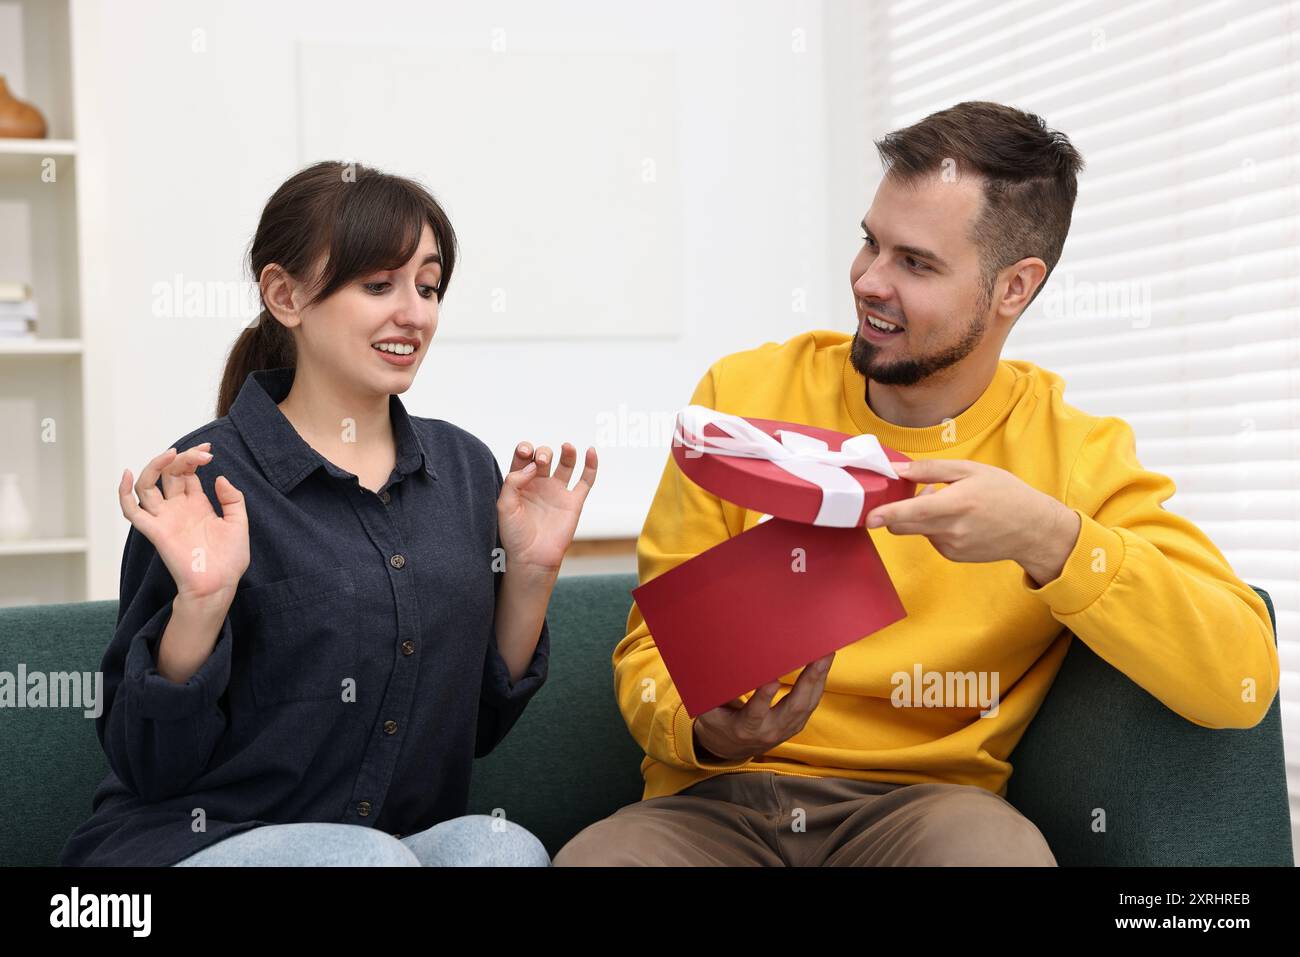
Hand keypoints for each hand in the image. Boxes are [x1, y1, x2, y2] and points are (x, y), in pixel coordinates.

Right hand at [118, 443, 249, 602]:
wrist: (219, 585)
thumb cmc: (229, 560)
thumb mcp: (238, 523)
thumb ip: (233, 499)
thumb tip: (220, 478)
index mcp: (197, 504)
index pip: (187, 473)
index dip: (194, 458)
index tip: (208, 451)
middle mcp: (178, 508)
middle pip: (169, 473)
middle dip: (182, 458)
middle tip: (202, 454)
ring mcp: (165, 518)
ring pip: (147, 485)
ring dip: (155, 466)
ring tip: (171, 454)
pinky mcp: (155, 531)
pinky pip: (131, 510)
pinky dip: (123, 492)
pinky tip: (128, 474)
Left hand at [497, 441, 597, 573]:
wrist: (532, 558)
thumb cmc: (515, 535)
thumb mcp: (504, 506)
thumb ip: (513, 482)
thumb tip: (533, 466)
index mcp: (520, 483)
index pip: (524, 457)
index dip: (525, 449)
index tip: (525, 452)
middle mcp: (539, 485)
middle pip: (544, 457)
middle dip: (543, 453)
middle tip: (542, 460)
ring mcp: (557, 492)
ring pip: (566, 464)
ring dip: (567, 452)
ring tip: (566, 447)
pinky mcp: (574, 502)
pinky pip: (586, 481)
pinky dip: (591, 465)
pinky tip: (590, 452)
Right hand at [693, 652, 834, 761]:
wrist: (731, 748)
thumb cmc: (718, 722)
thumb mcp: (708, 711)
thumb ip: (713, 693)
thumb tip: (712, 663)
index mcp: (744, 728)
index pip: (755, 713)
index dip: (763, 697)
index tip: (771, 679)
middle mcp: (769, 731)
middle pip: (793, 707)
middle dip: (808, 680)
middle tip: (819, 656)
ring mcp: (786, 729)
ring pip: (807, 704)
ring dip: (819, 678)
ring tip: (827, 654)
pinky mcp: (796, 725)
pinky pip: (811, 704)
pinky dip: (819, 683)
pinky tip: (824, 665)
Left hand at [864, 458, 1080, 584]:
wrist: (1034, 529)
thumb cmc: (1004, 493)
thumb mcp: (971, 470)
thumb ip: (931, 470)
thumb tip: (898, 470)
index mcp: (956, 504)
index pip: (912, 512)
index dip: (886, 514)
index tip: (868, 518)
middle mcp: (951, 530)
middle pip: (904, 526)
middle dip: (896, 512)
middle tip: (915, 494)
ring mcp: (952, 547)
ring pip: (918, 531)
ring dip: (921, 517)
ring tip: (952, 503)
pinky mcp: (954, 556)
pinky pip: (932, 539)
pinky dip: (936, 528)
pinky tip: (960, 519)